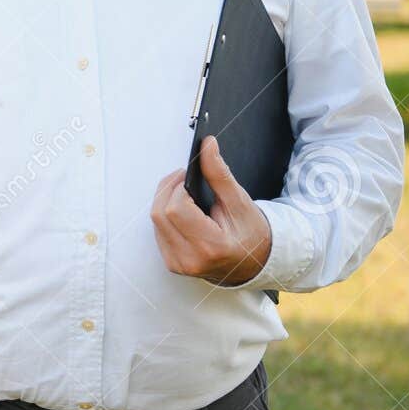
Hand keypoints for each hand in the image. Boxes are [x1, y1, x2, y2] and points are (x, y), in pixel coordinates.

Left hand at [151, 136, 272, 286]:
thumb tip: (207, 145)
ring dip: (165, 201)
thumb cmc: (250, 234)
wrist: (253, 263)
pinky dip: (166, 215)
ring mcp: (178, 264)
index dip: (178, 187)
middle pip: (159, 214)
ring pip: (155, 221)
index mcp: (211, 247)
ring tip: (185, 193)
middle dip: (168, 190)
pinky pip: (158, 230)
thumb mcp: (240, 202)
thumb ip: (219, 174)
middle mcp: (190, 259)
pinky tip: (182, 210)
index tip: (188, 175)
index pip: (176, 209)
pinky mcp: (172, 263)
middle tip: (184, 179)